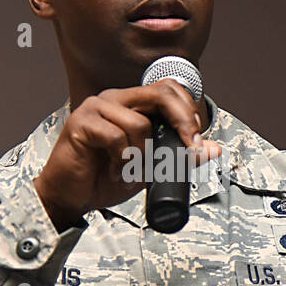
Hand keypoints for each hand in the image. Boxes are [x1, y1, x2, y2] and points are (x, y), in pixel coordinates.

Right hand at [33, 80, 222, 229]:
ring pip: (139, 123)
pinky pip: (116, 136)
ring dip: (142, 154)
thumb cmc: (105, 178)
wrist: (71, 196)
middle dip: (182, 121)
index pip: (168, 88)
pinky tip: (114, 170)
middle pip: (160, 93)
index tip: (197, 140)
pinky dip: (122, 159)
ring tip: (129, 170)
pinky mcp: (81, 122)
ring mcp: (96, 107)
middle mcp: (114, 98)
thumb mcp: (151, 168)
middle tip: (190, 147)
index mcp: (131, 103)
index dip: (188, 110)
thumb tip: (215, 149)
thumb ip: (180, 156)